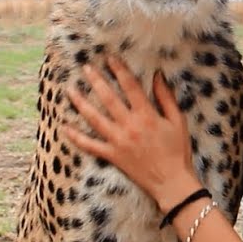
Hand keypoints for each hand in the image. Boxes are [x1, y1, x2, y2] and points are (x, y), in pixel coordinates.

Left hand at [61, 57, 202, 211]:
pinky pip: (90, 145)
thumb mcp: (178, 121)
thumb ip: (166, 98)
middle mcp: (129, 126)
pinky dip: (76, 137)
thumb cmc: (177, 151)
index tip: (110, 59)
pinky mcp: (112, 155)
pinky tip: (65, 127)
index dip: (119, 70)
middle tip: (86, 68)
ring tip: (70, 90)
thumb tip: (158, 76)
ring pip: (94, 118)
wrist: (171, 182)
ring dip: (81, 103)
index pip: (130, 86)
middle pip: (108, 98)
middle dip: (96, 80)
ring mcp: (118, 141)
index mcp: (146, 115)